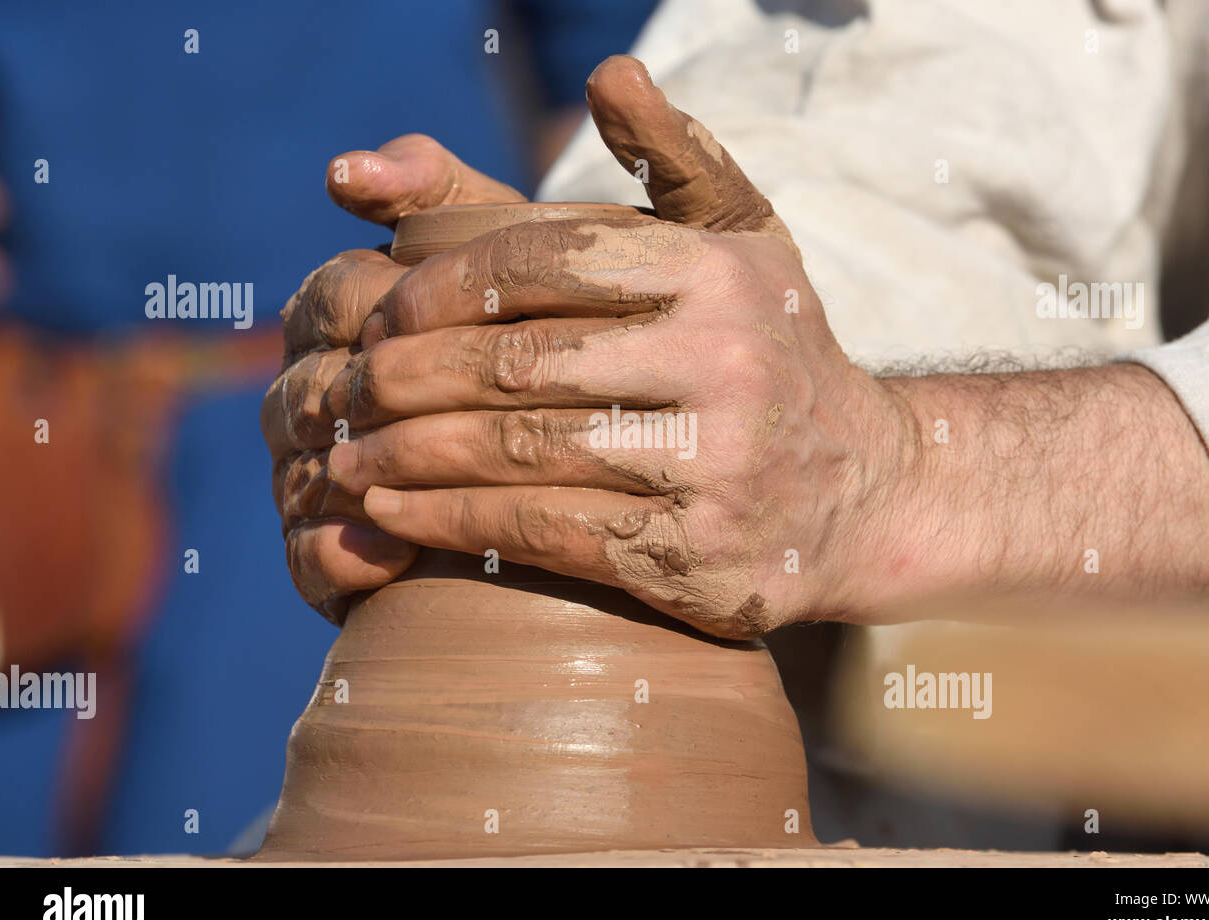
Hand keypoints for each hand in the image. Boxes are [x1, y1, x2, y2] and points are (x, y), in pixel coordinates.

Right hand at [260, 134, 523, 622]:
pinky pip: (312, 557)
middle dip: (351, 403)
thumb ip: (439, 191)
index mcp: (353, 311)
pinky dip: (337, 555)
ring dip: (339, 483)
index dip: (374, 310)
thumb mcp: (521, 249)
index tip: (425, 323)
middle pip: (303, 392)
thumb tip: (341, 172)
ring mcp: (325, 473)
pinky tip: (388, 558)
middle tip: (403, 416)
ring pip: (297, 475)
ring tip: (394, 493)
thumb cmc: (563, 327)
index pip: (334, 298)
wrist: (601, 434)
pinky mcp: (340, 552)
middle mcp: (325, 390)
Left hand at [318, 57, 908, 636]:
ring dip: (409, 456)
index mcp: (713, 271)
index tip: (381, 313)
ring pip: (520, 452)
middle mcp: (721, 362)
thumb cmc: (772, 352)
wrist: (864, 493)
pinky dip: (452, 525)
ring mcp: (711, 467)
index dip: (441, 286)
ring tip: (346, 456)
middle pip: (517, 362)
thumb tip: (609, 73)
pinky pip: (542, 534)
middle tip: (344, 393)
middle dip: (407, 379)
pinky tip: (394, 515)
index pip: (542, 259)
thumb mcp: (742, 240)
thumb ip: (668, 156)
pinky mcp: (694, 557)